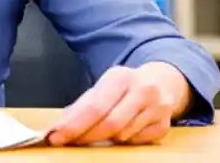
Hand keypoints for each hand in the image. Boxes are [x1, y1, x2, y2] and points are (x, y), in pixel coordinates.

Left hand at [46, 62, 189, 146]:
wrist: (164, 81)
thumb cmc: (125, 86)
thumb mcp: (105, 86)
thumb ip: (83, 104)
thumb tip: (59, 126)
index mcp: (120, 76)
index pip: (94, 106)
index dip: (73, 125)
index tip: (55, 136)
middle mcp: (142, 90)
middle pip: (110, 123)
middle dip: (85, 136)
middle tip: (67, 141)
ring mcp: (156, 109)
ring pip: (123, 135)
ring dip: (104, 139)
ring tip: (94, 133)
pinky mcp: (164, 126)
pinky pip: (136, 142)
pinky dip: (123, 141)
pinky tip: (120, 132)